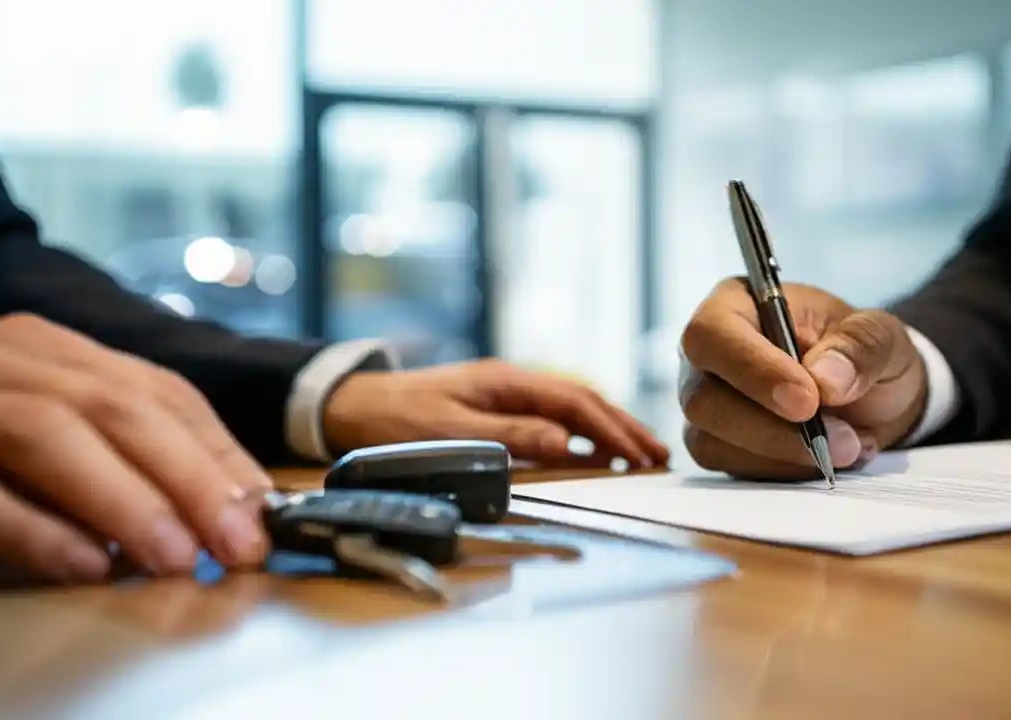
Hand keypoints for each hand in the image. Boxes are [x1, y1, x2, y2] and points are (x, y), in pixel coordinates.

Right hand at [0, 314, 274, 582]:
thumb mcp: (36, 428)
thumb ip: (109, 455)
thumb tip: (210, 511)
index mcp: (45, 350)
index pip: (155, 391)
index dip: (217, 451)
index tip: (264, 510)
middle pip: (115, 407)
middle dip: (192, 477)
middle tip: (241, 542)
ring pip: (47, 432)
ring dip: (123, 499)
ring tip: (175, 556)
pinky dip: (29, 527)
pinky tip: (80, 564)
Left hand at [323, 359, 668, 468]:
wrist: (351, 406)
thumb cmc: (394, 421)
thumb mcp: (451, 431)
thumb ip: (510, 435)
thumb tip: (567, 443)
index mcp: (505, 381)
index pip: (574, 403)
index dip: (612, 430)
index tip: (640, 456)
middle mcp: (511, 381)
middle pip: (582, 400)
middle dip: (623, 427)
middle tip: (659, 455)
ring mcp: (505, 392)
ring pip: (571, 406)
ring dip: (607, 428)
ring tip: (640, 452)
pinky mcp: (496, 405)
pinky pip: (552, 414)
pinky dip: (581, 431)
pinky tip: (593, 449)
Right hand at [679, 279, 926, 477]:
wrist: (869, 398)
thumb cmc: (861, 352)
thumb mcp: (881, 335)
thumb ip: (860, 345)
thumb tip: (825, 379)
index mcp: (735, 305)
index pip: (713, 333)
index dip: (752, 369)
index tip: (807, 401)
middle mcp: (707, 357)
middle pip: (703, 399)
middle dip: (771, 428)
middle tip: (840, 440)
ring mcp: (707, 406)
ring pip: (713, 442)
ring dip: (783, 455)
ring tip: (848, 446)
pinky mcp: (718, 447)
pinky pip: (734, 471)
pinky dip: (785, 472)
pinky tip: (823, 458)